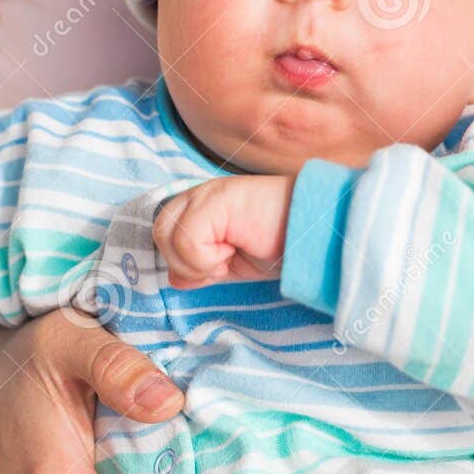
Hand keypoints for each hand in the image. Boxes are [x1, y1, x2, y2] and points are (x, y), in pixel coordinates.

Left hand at [153, 175, 293, 287]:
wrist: (313, 233)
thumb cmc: (281, 245)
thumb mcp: (233, 264)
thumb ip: (201, 267)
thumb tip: (175, 279)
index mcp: (202, 206)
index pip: (165, 233)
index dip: (182, 260)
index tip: (217, 268)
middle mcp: (200, 195)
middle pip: (159, 232)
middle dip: (186, 261)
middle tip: (223, 263)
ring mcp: (205, 194)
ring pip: (166, 236)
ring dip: (197, 260)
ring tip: (230, 255)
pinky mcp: (214, 201)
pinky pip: (186, 241)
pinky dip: (207, 258)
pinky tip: (234, 250)